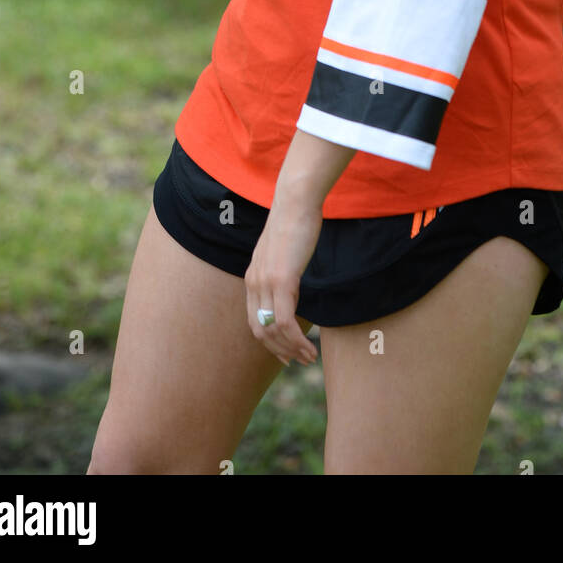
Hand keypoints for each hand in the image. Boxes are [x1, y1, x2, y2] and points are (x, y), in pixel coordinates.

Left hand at [244, 193, 321, 366]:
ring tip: (310, 356)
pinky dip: (296, 339)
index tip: (286, 354)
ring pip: (273, 330)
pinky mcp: (282, 280)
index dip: (269, 343)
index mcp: (252, 277)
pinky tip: (308, 346)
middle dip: (280, 351)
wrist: (295, 201)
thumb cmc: (295, 222)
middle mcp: (254, 283)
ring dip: (292, 349)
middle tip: (300, 360)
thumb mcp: (283, 251)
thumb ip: (282, 269)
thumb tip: (292, 282)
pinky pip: (285, 321)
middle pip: (260, 331)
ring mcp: (266, 283)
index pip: (254, 321)